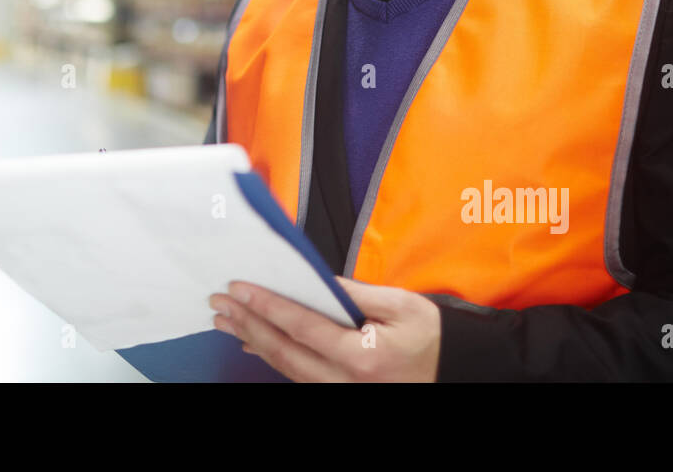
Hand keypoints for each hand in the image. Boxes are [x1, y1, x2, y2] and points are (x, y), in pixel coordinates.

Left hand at [209, 277, 441, 381]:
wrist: (453, 373)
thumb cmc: (431, 338)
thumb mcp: (402, 305)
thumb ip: (356, 294)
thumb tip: (317, 280)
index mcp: (360, 357)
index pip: (300, 327)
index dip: (266, 306)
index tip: (239, 288)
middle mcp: (344, 381)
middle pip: (284, 351)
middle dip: (247, 324)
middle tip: (219, 303)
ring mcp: (340, 392)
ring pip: (286, 368)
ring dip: (253, 341)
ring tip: (226, 321)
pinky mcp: (340, 393)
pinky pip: (298, 377)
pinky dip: (273, 358)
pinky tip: (254, 344)